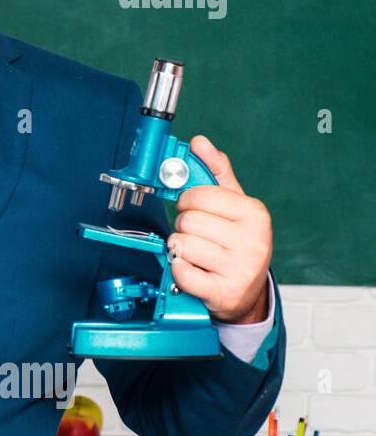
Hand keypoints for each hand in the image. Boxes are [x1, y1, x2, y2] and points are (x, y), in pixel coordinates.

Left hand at [167, 135, 271, 323]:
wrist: (247, 292)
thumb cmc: (236, 243)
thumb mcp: (234, 205)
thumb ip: (216, 171)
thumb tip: (199, 142)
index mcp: (255, 214)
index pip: (199, 195)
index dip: (188, 202)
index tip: (195, 209)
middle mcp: (253, 241)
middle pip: (187, 221)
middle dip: (184, 227)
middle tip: (198, 236)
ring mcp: (240, 269)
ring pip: (181, 245)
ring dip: (180, 250)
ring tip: (199, 254)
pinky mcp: (223, 292)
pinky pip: (180, 271)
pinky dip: (180, 271)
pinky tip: (196, 271)